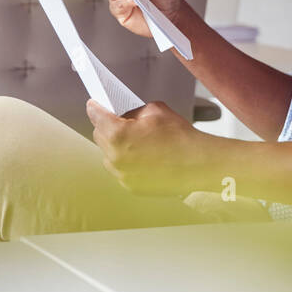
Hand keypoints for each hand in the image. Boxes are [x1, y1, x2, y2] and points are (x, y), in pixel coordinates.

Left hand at [86, 99, 222, 195]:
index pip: (96, 116)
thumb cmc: (180, 138)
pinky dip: (128, 163)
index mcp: (118, 134)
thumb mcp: (155, 111)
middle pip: (99, 136)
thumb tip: (126, 114)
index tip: (94, 105)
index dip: (95, 107)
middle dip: (109, 127)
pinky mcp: (131, 186)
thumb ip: (134, 110)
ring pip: (109, 155)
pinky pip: (121, 170)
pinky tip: (145, 157)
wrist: (198, 164)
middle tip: (125, 123)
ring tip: (139, 143)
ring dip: (117, 147)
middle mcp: (115, 157)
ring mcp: (122, 174)